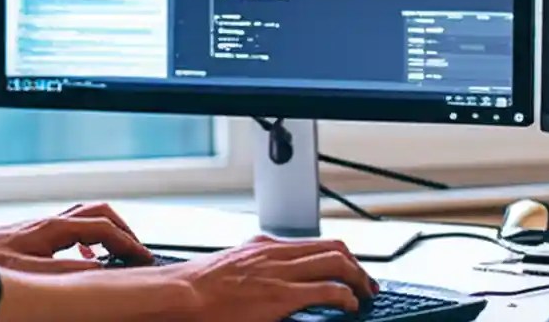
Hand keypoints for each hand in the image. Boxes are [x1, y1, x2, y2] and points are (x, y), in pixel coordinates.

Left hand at [0, 202, 152, 273]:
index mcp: (53, 228)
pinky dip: (84, 241)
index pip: (106, 229)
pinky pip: (67, 229)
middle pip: (99, 213)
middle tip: (137, 253)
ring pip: (83, 218)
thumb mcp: (32, 274)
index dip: (131, 245)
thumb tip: (103, 277)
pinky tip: (80, 260)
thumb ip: (69, 275)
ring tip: (116, 255)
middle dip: (124, 230)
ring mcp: (37, 227)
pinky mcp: (27, 236)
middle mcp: (47, 222)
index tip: (145, 261)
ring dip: (105, 233)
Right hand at [151, 235, 378, 321]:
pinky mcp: (281, 294)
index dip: (337, 256)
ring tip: (364, 295)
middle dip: (355, 265)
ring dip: (357, 278)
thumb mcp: (231, 267)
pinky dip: (346, 296)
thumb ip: (253, 266)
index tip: (346, 270)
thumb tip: (265, 279)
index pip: (313, 243)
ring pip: (336, 262)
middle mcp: (276, 252)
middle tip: (365, 284)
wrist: (183, 293)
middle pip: (332, 247)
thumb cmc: (198, 287)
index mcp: (264, 246)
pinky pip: (327, 289)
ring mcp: (280, 272)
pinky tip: (350, 306)